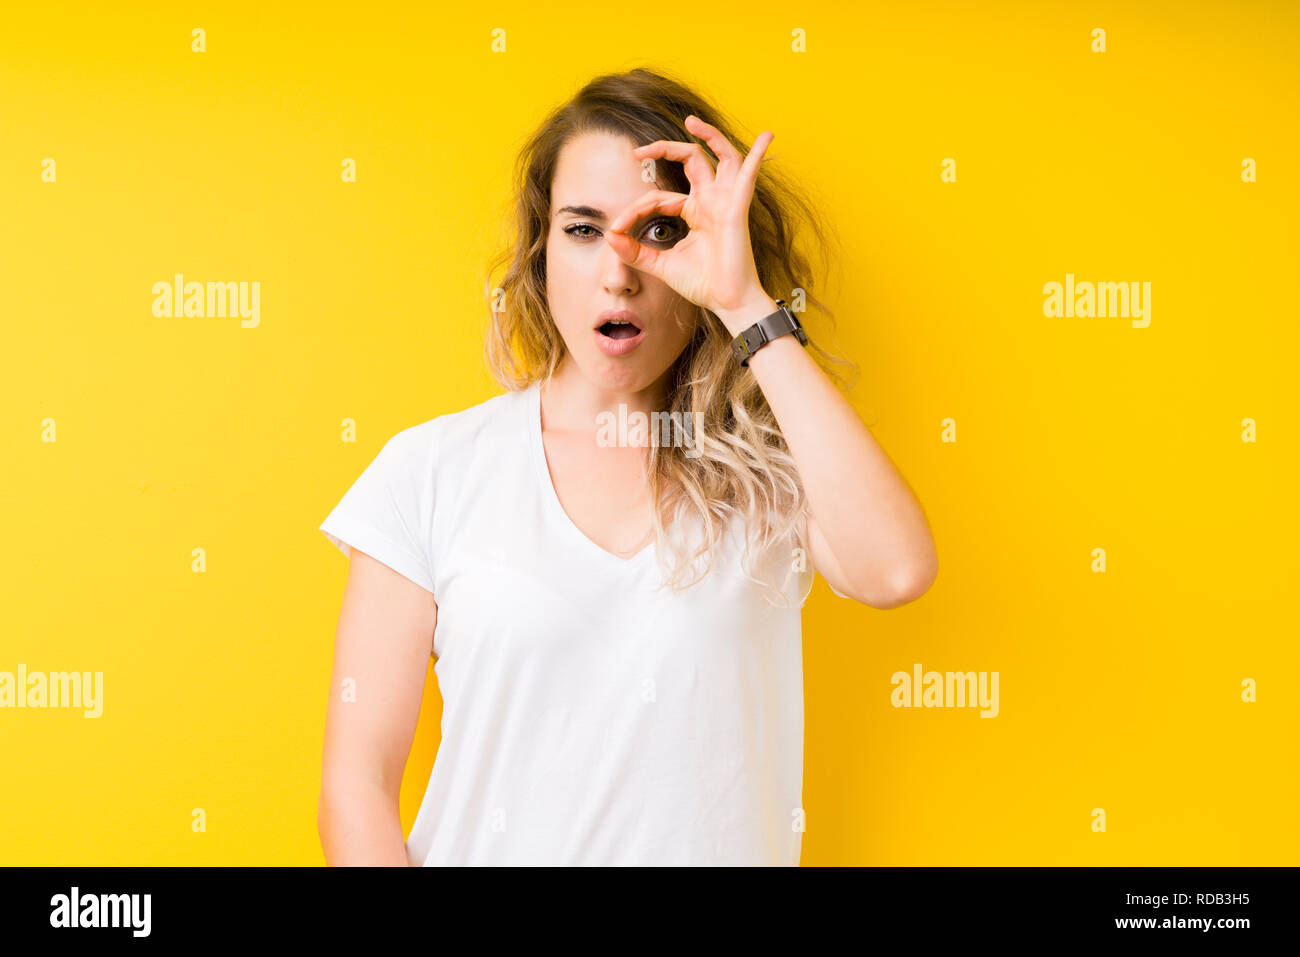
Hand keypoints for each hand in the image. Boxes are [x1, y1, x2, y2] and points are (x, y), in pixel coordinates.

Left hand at [605, 115, 774, 335]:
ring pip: (722, 156)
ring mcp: (726, 201)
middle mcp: (711, 201)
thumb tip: (610, 236)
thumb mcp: (660, 265)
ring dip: (710, 135)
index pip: (660, 197)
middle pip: (690, 161)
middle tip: (639, 150)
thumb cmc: (702, 284)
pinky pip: (749, 174)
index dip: (635, 208)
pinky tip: (767, 136)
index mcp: (695, 212)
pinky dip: (758, 154)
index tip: (616, 228)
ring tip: (692, 121)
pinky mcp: (737, 208)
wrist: (727, 302)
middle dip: (665, 149)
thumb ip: (635, 251)